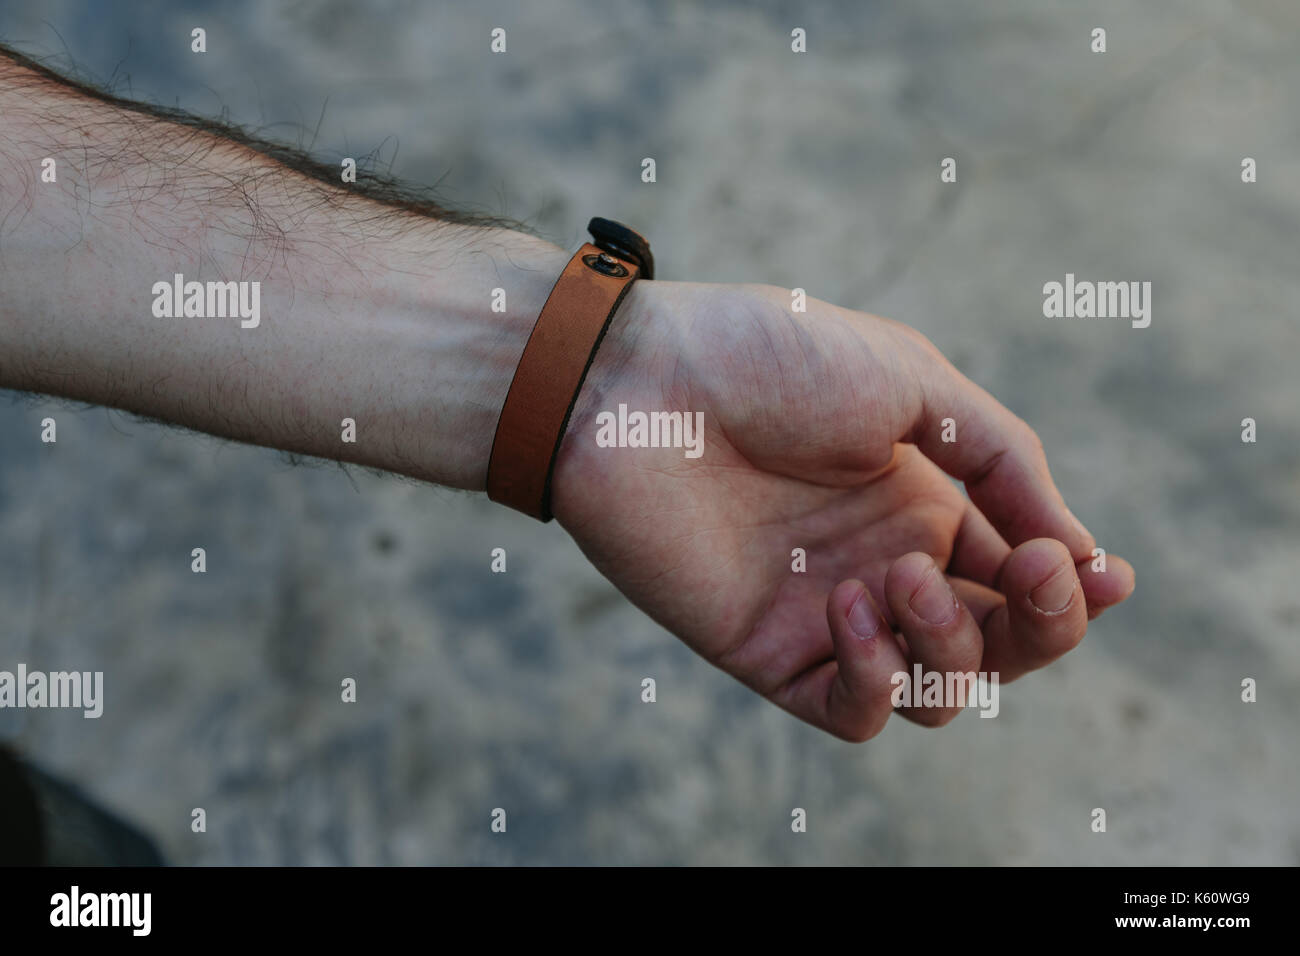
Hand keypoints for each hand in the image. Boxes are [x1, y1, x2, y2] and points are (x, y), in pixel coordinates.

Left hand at [552, 280, 1134, 739]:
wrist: (637, 381)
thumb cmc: (768, 357)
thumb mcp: (914, 382)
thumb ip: (1003, 461)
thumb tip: (1084, 552)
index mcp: (928, 500)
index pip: (1026, 577)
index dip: (1076, 589)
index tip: (1105, 574)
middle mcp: (889, 564)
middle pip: (1001, 645)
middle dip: (1038, 624)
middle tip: (1022, 570)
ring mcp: (832, 614)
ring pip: (942, 693)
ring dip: (952, 646)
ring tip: (896, 573)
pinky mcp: (769, 652)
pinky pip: (856, 715)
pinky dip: (878, 681)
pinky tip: (850, 608)